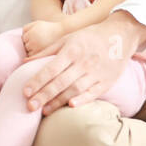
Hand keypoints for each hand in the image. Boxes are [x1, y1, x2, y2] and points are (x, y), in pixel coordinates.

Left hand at [22, 12, 145, 115]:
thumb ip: (46, 51)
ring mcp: (96, 73)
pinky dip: (83, 100)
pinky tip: (71, 107)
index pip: (51, 68)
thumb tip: (24, 62)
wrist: (120, 35)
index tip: (25, 92)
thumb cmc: (89, 37)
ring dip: (59, 101)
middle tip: (30, 107)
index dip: (37, 81)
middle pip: (60, 82)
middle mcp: (83, 62)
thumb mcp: (67, 38)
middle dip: (44, 95)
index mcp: (72, 50)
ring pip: (75, 89)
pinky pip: (93, 93)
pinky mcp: (107, 81)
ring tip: (44, 111)